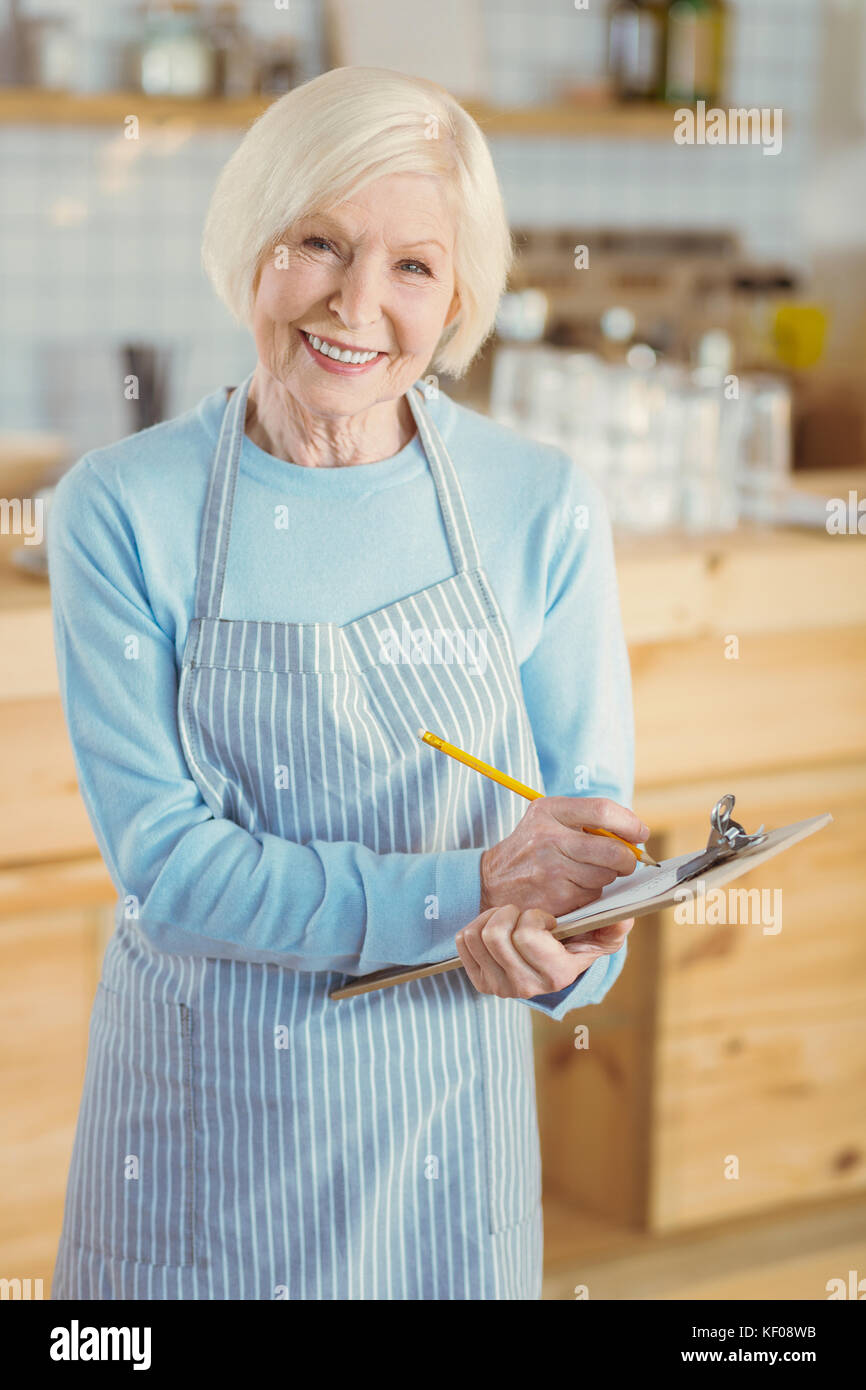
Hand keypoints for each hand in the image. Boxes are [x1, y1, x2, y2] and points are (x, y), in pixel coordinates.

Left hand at [455, 905, 634, 999]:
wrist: (552, 963)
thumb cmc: (576, 943)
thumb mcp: (602, 935)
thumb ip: (614, 927)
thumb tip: (624, 919)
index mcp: (557, 975)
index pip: (527, 935)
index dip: (535, 917)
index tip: (547, 920)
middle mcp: (526, 988)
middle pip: (496, 934)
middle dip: (510, 912)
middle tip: (523, 914)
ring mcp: (500, 988)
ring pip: (477, 935)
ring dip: (492, 916)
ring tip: (510, 919)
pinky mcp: (480, 983)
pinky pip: (463, 942)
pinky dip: (476, 925)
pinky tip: (495, 929)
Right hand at [480, 796, 648, 917]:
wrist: (491, 882)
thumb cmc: (532, 848)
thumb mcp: (549, 819)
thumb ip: (588, 819)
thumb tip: (635, 834)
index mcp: (549, 810)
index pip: (602, 810)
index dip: (630, 824)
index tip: (640, 833)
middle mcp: (549, 837)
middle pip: (612, 849)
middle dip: (627, 859)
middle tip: (625, 861)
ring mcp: (552, 869)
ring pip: (605, 876)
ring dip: (606, 878)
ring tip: (585, 873)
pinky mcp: (555, 897)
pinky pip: (592, 896)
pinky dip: (590, 894)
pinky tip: (573, 888)